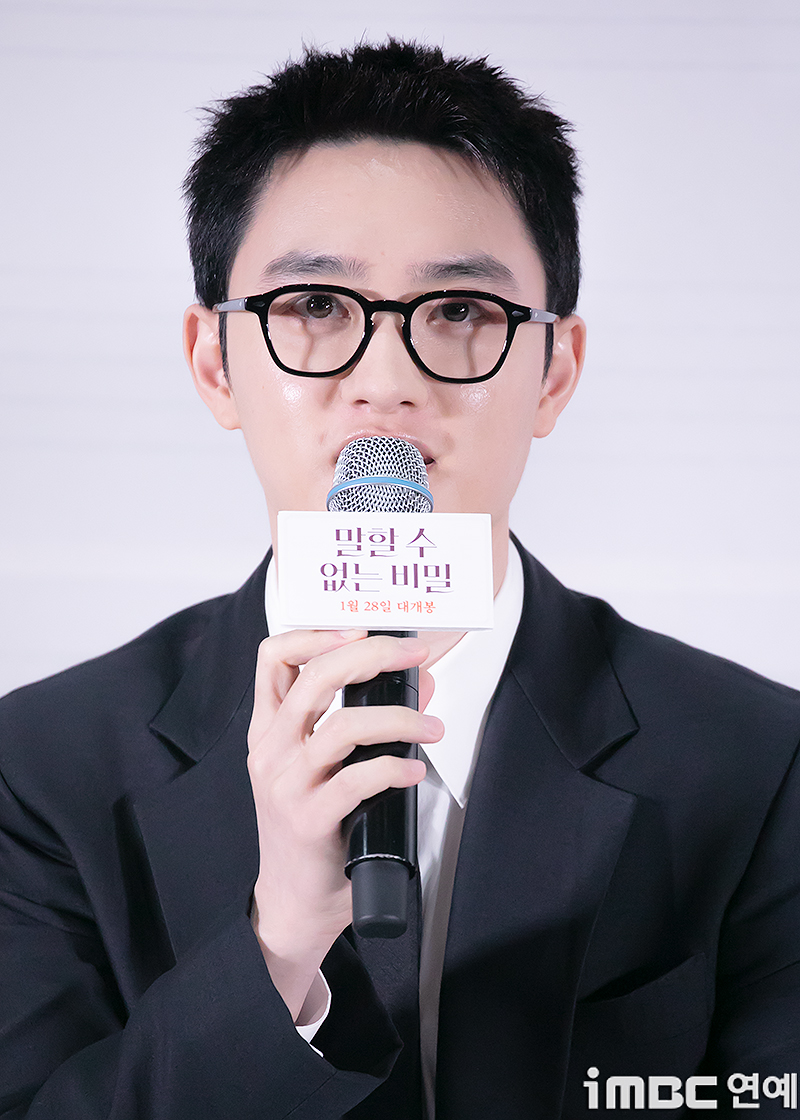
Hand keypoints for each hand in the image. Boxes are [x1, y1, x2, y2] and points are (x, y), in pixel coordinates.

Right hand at [246, 629, 441, 1020]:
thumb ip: (370, 722)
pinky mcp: (308, 820)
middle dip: (372, 655)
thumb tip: (422, 684)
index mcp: (269, 730)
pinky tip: (415, 769)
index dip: (316, 633)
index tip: (361, 629)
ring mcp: (286, 785)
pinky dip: (394, 767)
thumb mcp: (331, 768)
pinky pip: (355, 780)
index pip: (274, 658)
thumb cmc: (314, 829)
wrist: (293, 902)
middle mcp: (270, 750)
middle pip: (314, 677)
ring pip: (341, 725)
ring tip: (434, 725)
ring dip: (399, 717)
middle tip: (415, 655)